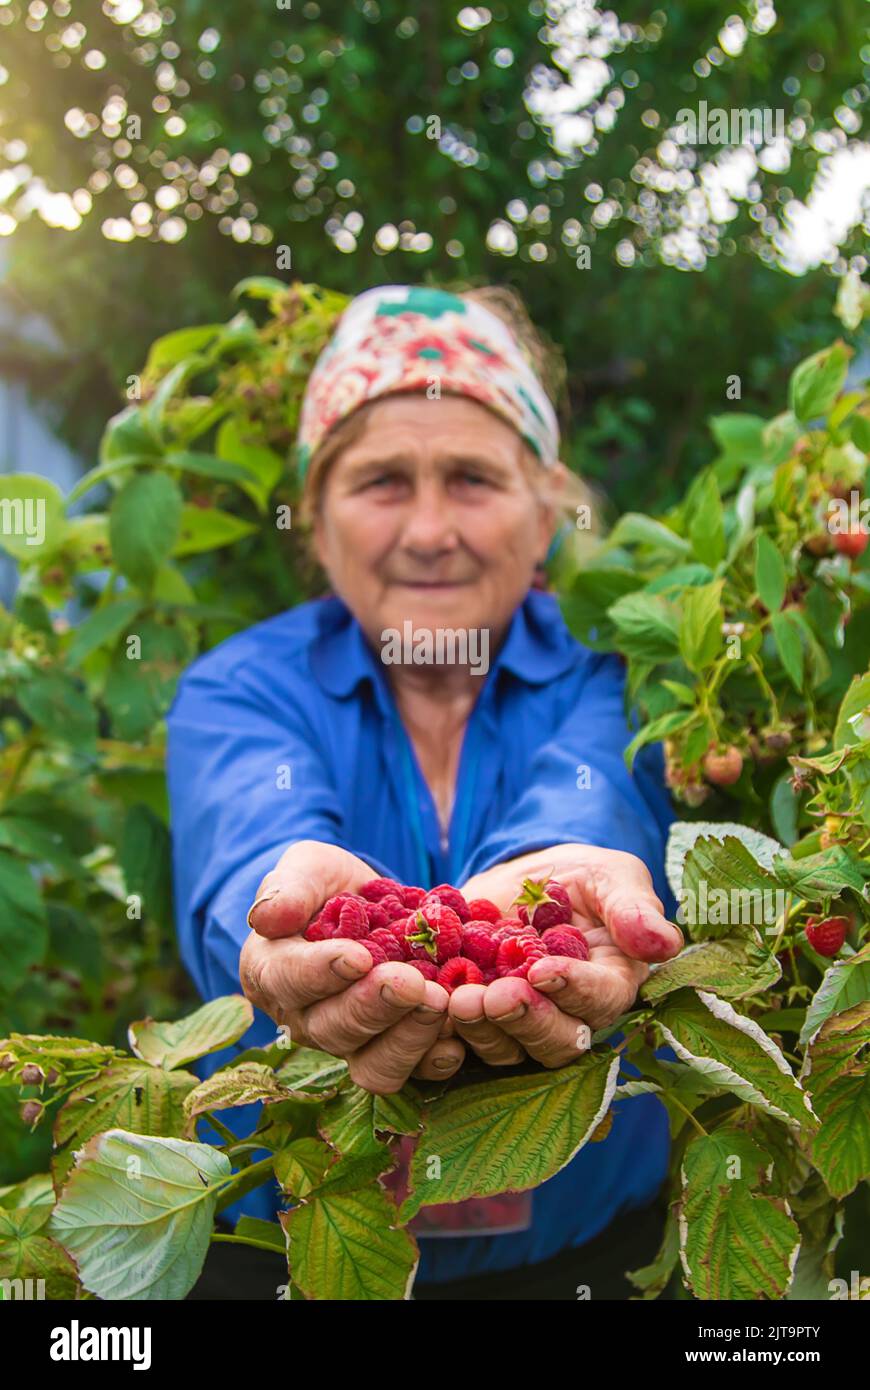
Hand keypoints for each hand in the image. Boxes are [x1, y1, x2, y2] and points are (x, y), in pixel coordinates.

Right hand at [240, 840, 464, 1093]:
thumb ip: (289, 887)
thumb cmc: (329, 886)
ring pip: (371, 1064)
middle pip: (334, 1028)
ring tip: (440, 1002)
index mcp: (271, 972)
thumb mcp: (308, 868)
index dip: (322, 972)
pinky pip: (410, 1073)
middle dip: (375, 1006)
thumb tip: (265, 918)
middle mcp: (304, 1019)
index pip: (288, 980)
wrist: (371, 907)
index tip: (358, 956)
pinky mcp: (389, 1053)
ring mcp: (348, 1043)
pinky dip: (434, 1060)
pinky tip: (457, 1040)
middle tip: (411, 982)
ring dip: (407, 1038)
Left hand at [450, 844, 683, 1068]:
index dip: (573, 990)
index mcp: (611, 984)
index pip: (600, 1001)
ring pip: (506, 1049)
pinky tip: (428, 1006)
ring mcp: (519, 1022)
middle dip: (523, 1021)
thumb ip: (633, 908)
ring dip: (481, 1029)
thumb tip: (663, 943)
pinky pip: (460, 1042)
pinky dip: (442, 1032)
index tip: (542, 970)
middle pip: (556, 1042)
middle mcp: (568, 1016)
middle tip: (492, 995)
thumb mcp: (612, 876)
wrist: (527, 878)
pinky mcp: (476, 1017)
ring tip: (457, 998)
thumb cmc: (584, 877)